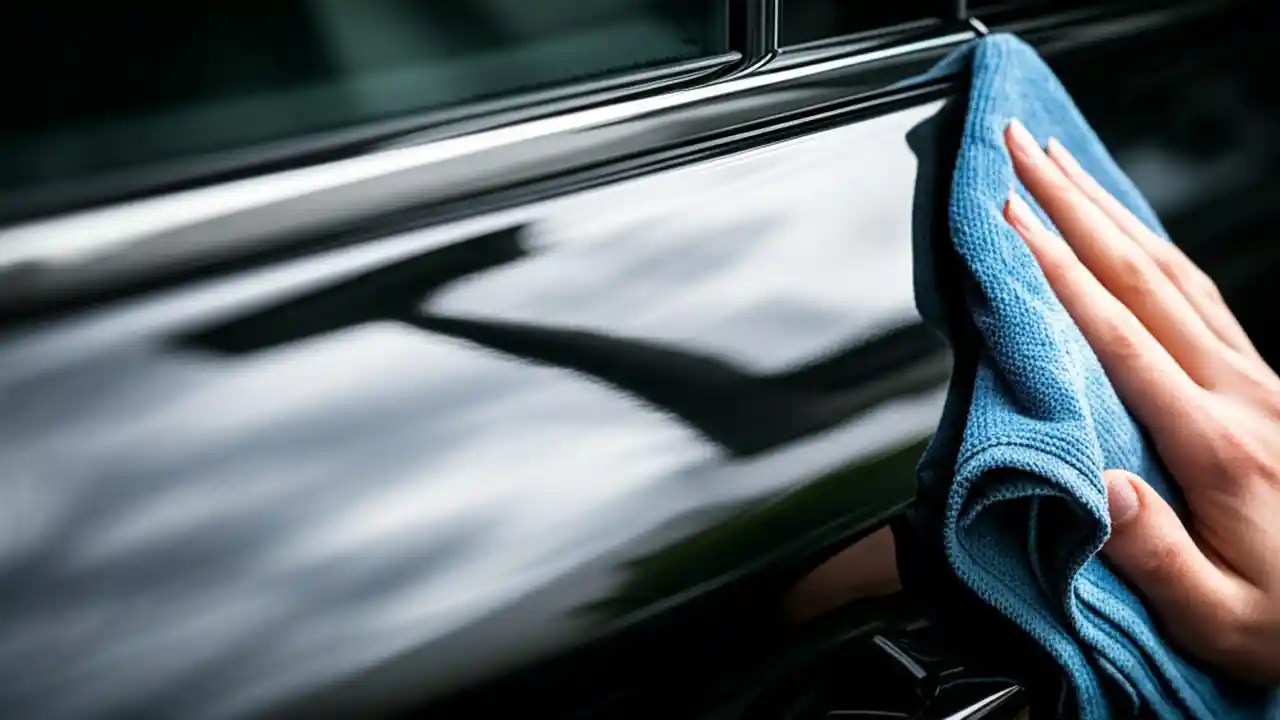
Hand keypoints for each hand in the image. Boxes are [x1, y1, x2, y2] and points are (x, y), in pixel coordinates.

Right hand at [1002, 118, 1279, 683]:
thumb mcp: (1223, 620)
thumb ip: (1159, 556)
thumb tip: (1097, 484)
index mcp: (1216, 445)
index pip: (1121, 336)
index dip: (1058, 270)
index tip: (1010, 217)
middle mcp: (1240, 394)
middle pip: (1143, 275)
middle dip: (1075, 203)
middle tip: (1022, 148)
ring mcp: (1257, 382)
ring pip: (1175, 271)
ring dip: (1112, 210)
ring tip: (1062, 165)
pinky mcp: (1264, 385)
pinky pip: (1202, 294)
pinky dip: (1155, 247)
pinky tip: (1128, 230)